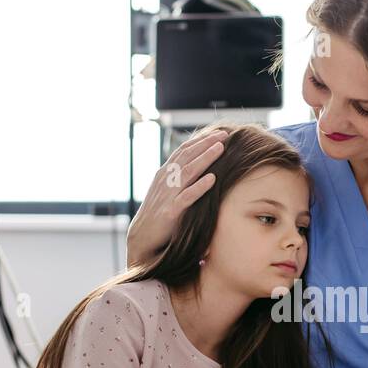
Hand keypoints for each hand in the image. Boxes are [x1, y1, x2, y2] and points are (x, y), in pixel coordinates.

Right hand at [126, 129, 227, 265]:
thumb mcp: (167, 189)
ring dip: (205, 158)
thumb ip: (178, 176)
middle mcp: (166, 180)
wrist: (142, 235)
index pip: (184, 150)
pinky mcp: (171, 211)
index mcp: (165, 173)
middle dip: (206, 144)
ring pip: (188, 171)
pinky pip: (187, 197)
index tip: (218, 133)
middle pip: (187, 156)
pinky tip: (212, 179)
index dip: (201, 140)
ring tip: (220, 148)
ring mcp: (168, 194)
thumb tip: (196, 163)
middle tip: (224, 134)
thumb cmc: (159, 212)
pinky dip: (199, 187)